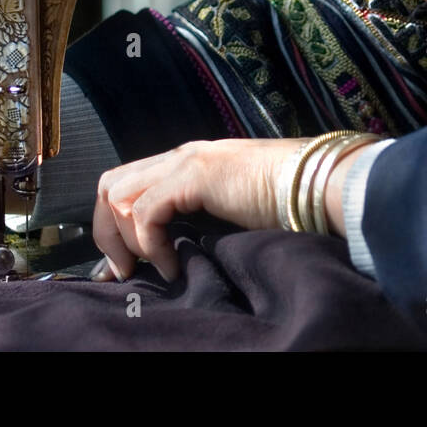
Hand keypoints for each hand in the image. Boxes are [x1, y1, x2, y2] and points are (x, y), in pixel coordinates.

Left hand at [91, 137, 305, 282]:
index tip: (123, 267)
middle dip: (108, 232)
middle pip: (110, 185)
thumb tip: (172, 253)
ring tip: (154, 267)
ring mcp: (186, 161)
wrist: (319, 181)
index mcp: (188, 162)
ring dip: (127, 240)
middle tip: (125, 270)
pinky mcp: (195, 174)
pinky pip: (146, 212)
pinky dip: (151, 244)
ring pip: (118, 195)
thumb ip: (199, 219)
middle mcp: (180, 156)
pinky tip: (174, 265)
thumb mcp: (230, 211)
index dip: (114, 226)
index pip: (127, 183)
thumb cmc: (286, 202)